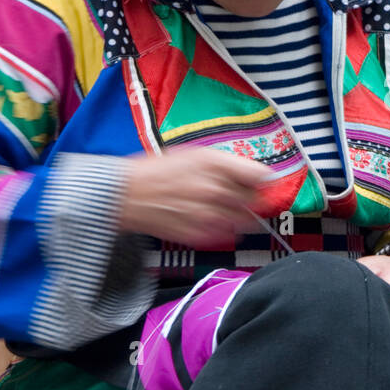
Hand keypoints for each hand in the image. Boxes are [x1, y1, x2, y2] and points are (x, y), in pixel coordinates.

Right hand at [116, 147, 274, 249]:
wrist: (126, 195)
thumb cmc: (158, 170)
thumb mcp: (195, 153)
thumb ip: (229, 163)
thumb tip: (259, 174)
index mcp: (215, 164)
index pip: (261, 175)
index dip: (262, 178)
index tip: (259, 181)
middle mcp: (216, 190)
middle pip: (257, 200)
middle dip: (253, 197)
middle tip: (242, 195)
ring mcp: (209, 215)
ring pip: (246, 221)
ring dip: (244, 216)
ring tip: (227, 209)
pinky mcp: (200, 235)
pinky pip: (228, 236)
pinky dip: (227, 229)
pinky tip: (213, 220)